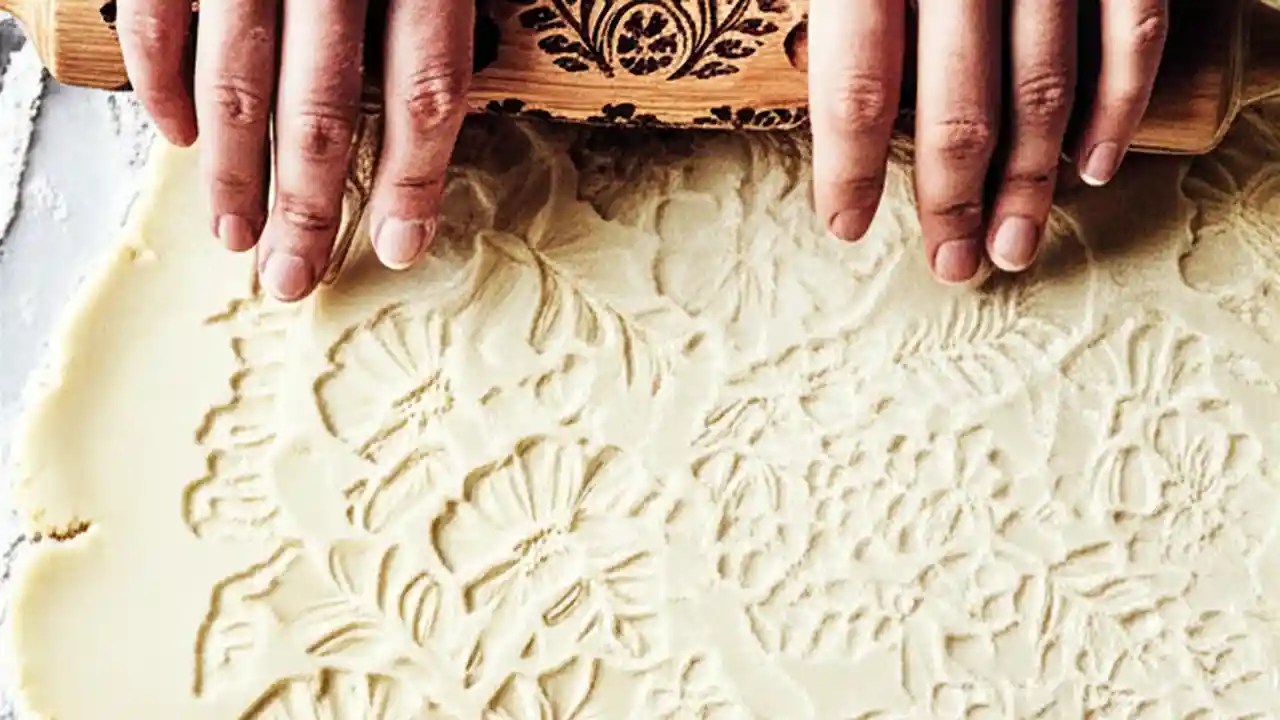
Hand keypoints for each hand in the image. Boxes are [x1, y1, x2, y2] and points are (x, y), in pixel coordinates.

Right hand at [117, 0, 473, 301]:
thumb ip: (434, 20)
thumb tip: (430, 115)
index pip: (425, 92)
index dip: (413, 179)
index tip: (397, 248)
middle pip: (322, 109)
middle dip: (306, 206)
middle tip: (293, 276)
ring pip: (236, 81)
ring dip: (233, 171)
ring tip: (235, 235)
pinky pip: (156, 20)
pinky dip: (162, 86)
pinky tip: (179, 139)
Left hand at [808, 0, 1167, 282]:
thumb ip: (839, 13)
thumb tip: (823, 93)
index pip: (857, 86)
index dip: (849, 168)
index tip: (848, 225)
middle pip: (955, 108)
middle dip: (951, 201)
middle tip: (950, 262)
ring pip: (1043, 86)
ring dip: (1029, 181)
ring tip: (1011, 246)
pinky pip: (1131, 32)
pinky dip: (1118, 107)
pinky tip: (1093, 168)